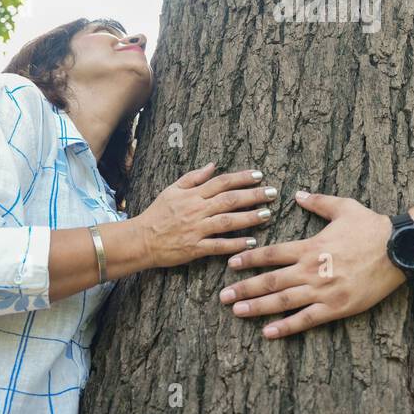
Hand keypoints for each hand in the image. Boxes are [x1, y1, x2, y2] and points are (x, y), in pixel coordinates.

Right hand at [134, 163, 276, 267]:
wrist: (141, 239)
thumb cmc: (158, 213)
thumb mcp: (172, 190)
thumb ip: (194, 177)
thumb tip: (213, 165)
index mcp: (192, 195)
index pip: (221, 182)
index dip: (242, 178)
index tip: (259, 176)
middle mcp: (196, 210)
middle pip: (229, 200)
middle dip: (253, 196)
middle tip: (272, 193)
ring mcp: (196, 229)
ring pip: (227, 221)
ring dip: (249, 218)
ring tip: (267, 215)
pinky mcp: (194, 248)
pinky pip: (218, 246)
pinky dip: (235, 244)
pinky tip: (251, 242)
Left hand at [219, 191, 404, 338]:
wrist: (398, 249)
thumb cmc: (371, 226)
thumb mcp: (343, 206)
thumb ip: (317, 201)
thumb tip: (298, 194)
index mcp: (310, 246)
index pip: (271, 253)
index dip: (248, 259)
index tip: (231, 265)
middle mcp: (311, 269)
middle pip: (270, 280)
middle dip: (244, 288)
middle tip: (223, 296)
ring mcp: (323, 290)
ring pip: (283, 301)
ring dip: (257, 307)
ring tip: (237, 312)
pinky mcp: (336, 307)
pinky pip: (306, 319)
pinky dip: (285, 327)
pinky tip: (268, 332)